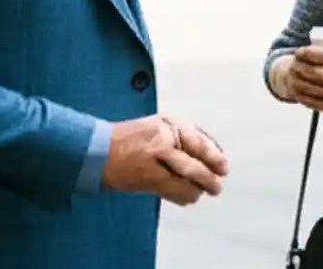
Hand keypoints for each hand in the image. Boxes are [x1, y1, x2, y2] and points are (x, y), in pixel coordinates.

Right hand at [102, 115, 227, 205]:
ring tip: (201, 191)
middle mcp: (162, 142)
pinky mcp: (147, 180)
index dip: (214, 157)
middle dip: (209, 179)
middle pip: (194, 166)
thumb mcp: (159, 125)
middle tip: (216, 185)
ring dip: (197, 190)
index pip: (199, 142)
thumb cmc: (130, 137)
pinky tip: (187, 195)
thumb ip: (184, 136)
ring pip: (186, 183)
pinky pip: (174, 193)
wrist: (100, 150)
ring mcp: (153, 162)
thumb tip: (211, 152)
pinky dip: (184, 196)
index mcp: (168, 125)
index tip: (222, 166)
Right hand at [276, 46, 322, 113]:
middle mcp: (294, 70)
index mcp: (299, 55)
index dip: (320, 57)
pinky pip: (316, 105)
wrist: (288, 76)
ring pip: (313, 91)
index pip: (307, 54)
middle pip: (311, 74)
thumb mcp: (314, 54)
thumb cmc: (310, 63)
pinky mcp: (301, 100)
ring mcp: (295, 86)